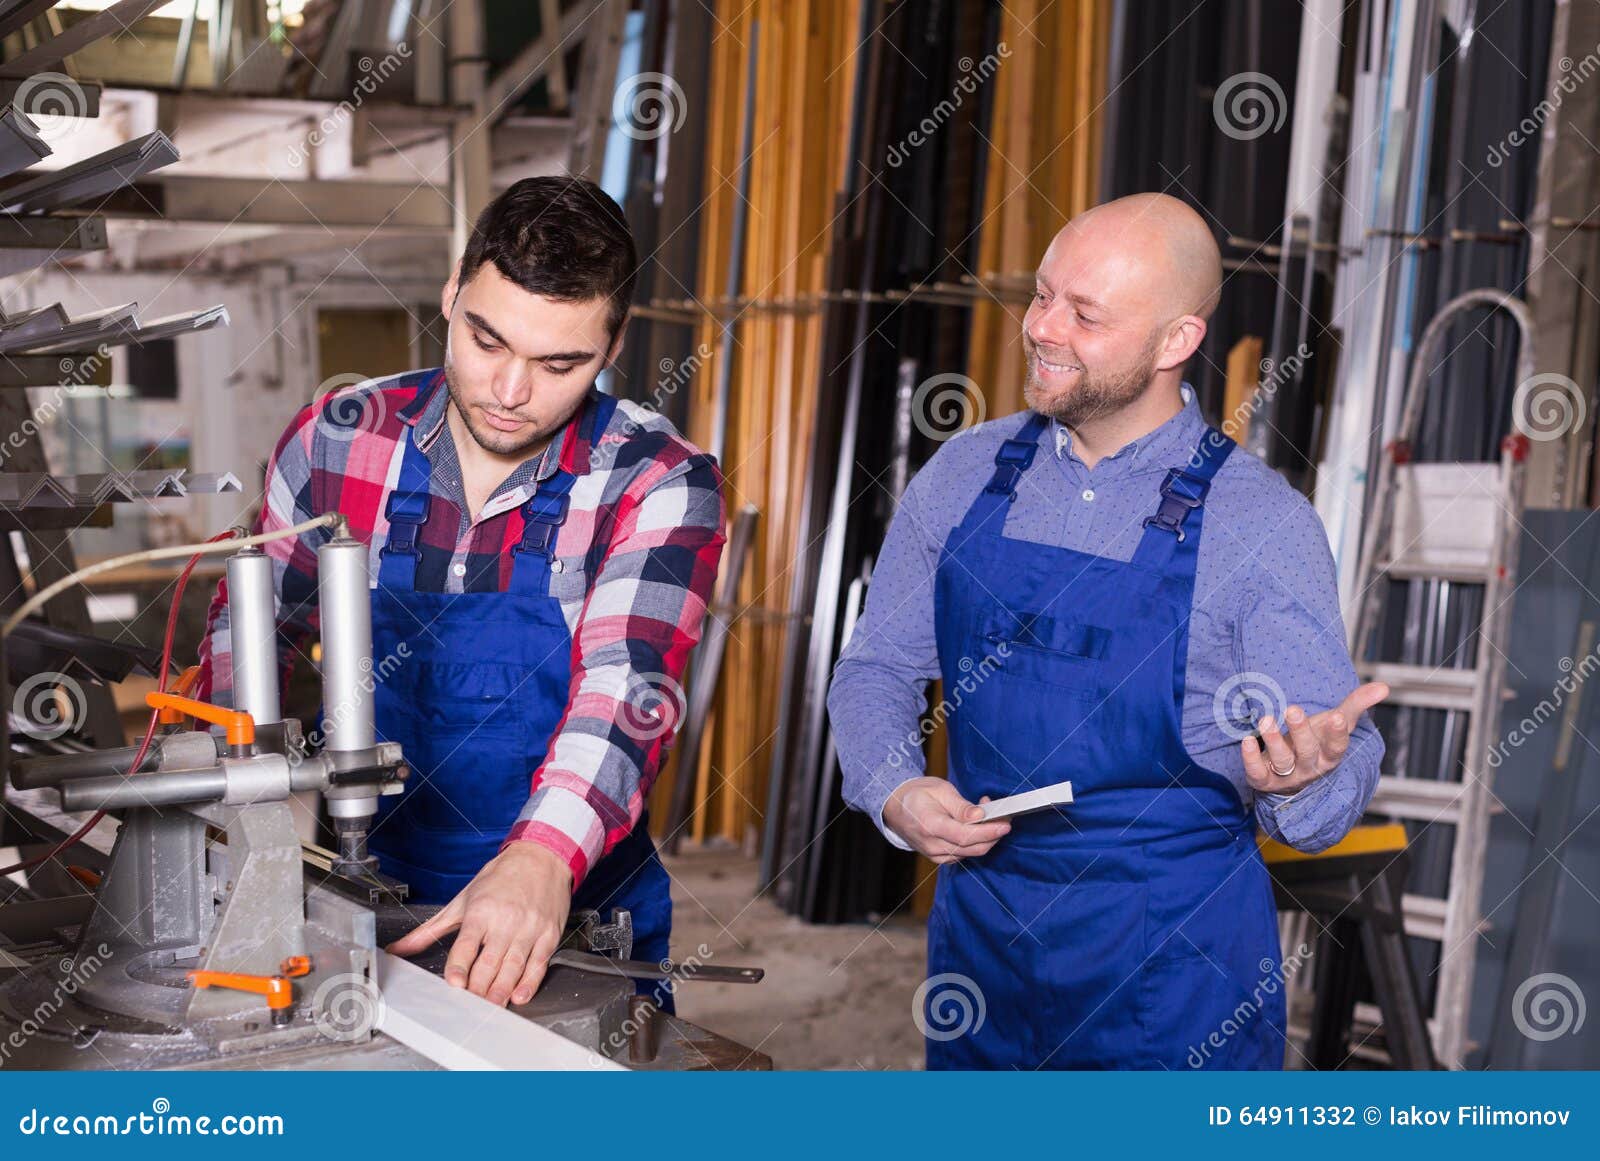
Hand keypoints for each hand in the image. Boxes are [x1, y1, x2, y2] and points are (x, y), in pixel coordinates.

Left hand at [385, 842, 572, 1006]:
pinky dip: (529, 982)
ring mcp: (529, 928)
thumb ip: (430, 929)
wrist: (541, 857)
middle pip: (489, 961)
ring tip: (491, 1007)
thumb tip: (398, 949)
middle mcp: (506, 920)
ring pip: (513, 966)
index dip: (459, 965)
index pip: (466, 944)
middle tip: (471, 1007)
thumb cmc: (501, 877)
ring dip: (501, 990)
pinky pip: (538, 963)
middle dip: (479, 988)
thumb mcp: (463, 899)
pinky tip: (519, 995)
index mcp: (481, 911)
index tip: (454, 983)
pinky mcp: (548, 935)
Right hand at [883, 777, 1011, 863]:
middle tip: (1004, 817)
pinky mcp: (939, 858)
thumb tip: (981, 815)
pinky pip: (964, 854)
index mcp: (930, 825)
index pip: (965, 836)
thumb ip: (961, 806)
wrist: (895, 808)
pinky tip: (976, 826)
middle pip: (972, 848)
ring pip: (971, 853)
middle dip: (993, 835)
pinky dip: (975, 841)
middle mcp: (932, 845)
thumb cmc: (917, 795)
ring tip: (988, 814)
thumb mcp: (940, 790)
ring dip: (986, 837)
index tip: (1005, 824)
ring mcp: (935, 854)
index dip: (988, 832)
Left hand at [1241, 681, 1389, 794]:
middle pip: (1307, 751)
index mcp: (1329, 754)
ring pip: (1283, 761)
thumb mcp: (1336, 723)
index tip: (1334, 717)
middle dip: (1300, 731)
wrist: (1290, 771)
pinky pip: (1257, 773)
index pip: (1336, 747)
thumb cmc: (1315, 741)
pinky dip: (1251, 759)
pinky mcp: (1264, 779)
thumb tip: (1383, 687)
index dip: (1336, 734)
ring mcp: (1287, 775)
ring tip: (1265, 720)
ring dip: (1273, 741)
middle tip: (1292, 709)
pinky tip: (1246, 740)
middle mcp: (1309, 767)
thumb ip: (1356, 705)